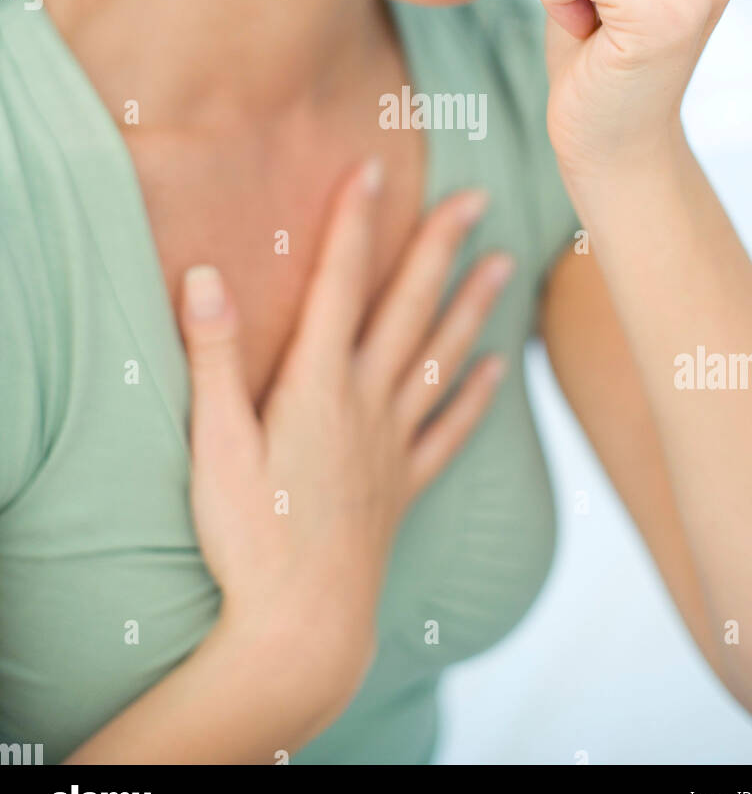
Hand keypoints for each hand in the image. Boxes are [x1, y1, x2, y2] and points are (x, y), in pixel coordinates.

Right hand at [178, 159, 513, 704]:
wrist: (301, 628)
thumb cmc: (250, 535)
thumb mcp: (215, 443)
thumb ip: (213, 356)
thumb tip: (204, 274)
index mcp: (317, 384)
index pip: (340, 284)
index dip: (355, 221)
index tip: (372, 165)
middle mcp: (365, 403)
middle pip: (408, 309)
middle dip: (439, 246)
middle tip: (475, 196)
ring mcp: (392, 445)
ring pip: (441, 358)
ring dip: (474, 308)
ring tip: (504, 262)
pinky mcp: (403, 486)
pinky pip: (449, 431)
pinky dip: (474, 398)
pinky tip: (501, 371)